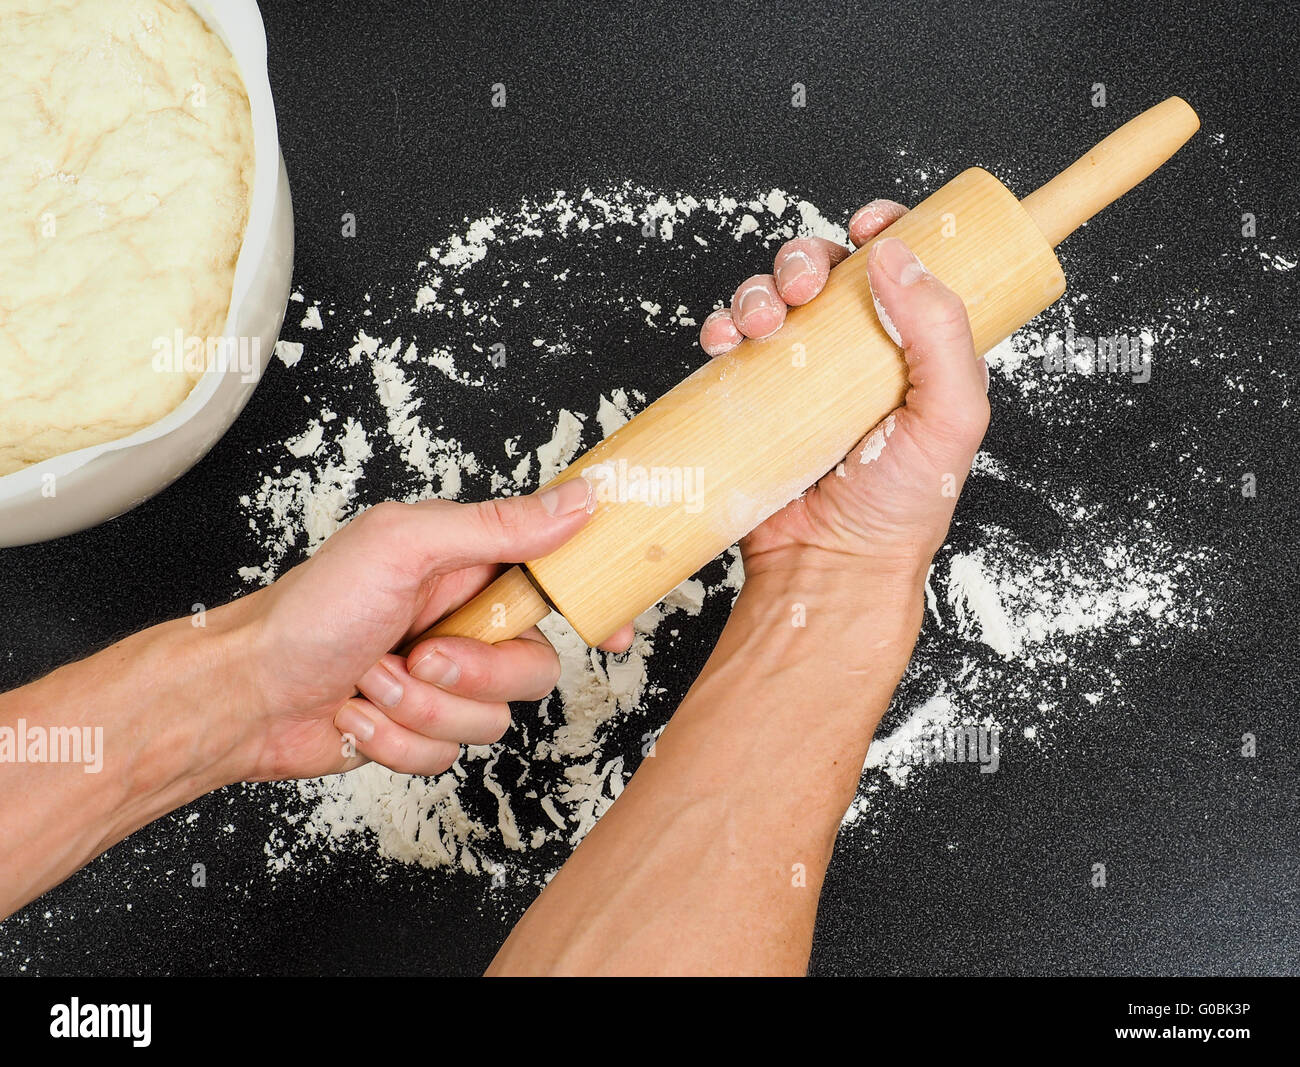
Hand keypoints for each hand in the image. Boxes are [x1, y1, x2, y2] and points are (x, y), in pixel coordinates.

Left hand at [216, 480, 631, 781]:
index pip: (556, 580)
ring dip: (420, 708)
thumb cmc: (311, 607)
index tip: (617, 631)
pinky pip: (448, 754)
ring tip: (370, 679)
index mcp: (469, 570)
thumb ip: (498, 526)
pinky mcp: (422, 731)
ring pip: (493, 720)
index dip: (592, 605)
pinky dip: (395, 739)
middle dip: (474, 674)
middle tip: (421, 654)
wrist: (245, 692)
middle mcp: (465, 626)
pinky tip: (357, 713)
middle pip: (535, 667)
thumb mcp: (406, 545)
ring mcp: (445, 683)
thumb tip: (578, 500)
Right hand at [699, 199, 989, 585]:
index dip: (886, 233)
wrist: (829, 568)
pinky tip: (723, 344)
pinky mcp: (755, 403)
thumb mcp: (950, 417)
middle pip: (827, 272)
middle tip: (801, 288)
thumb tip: (897, 257)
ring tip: (758, 324)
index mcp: (916, 350)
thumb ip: (941, 333)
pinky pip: (732, 347)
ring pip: (773, 300)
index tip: (869, 227)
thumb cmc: (900, 508)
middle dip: (805, 261)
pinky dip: (721, 329)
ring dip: (758, 292)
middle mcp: (858, 357)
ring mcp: (802, 378)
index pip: (904, 267)